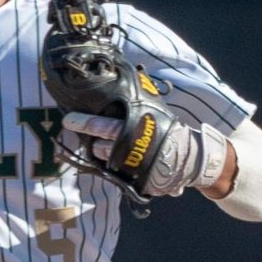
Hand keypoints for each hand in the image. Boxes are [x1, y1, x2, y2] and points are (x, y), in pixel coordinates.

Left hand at [59, 111, 227, 196]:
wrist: (192, 160)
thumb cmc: (171, 132)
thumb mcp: (156, 112)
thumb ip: (138, 104)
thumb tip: (125, 79)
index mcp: (136, 127)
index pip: (104, 126)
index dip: (84, 123)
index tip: (68, 120)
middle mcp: (132, 148)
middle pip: (100, 148)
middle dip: (93, 143)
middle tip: (89, 137)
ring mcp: (133, 168)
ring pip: (106, 162)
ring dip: (104, 155)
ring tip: (110, 148)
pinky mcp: (137, 182)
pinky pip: (118, 175)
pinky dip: (116, 169)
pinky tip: (120, 163)